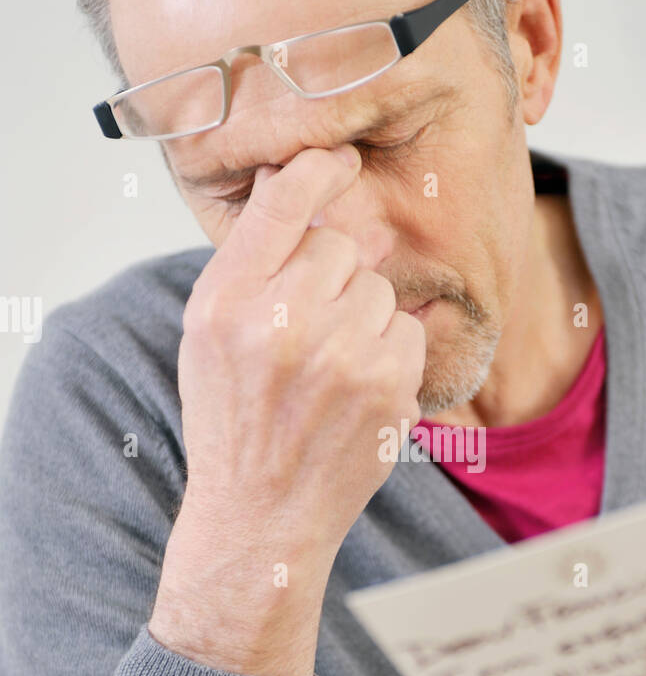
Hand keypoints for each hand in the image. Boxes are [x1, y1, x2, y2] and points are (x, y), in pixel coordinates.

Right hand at [149, 144, 425, 675]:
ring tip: (329, 366)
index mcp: (225, 304)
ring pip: (377, 288)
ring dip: (363, 315)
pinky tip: (357, 388)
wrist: (259, 516)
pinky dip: (389, 351)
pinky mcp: (387, 390)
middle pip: (339, 247)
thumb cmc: (232, 420)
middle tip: (308, 328)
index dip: (315, 172)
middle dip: (332, 277)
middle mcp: (281, 325)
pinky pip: (405, 329)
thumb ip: (249, 262)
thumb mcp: (209, 335)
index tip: (336, 159)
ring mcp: (340, 359)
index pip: (283, 205)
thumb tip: (297, 183)